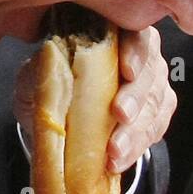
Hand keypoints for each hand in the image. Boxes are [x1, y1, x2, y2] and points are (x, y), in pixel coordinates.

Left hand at [13, 25, 176, 175]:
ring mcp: (151, 84)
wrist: (54, 119)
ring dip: (136, 131)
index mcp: (112, 34)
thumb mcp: (36, 76)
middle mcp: (139, 55)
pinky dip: (137, 147)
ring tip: (115, 151)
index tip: (126, 71)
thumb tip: (47, 67)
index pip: (134, 34)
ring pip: (156, 103)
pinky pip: (155, 128)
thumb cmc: (48, 88)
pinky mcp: (155, 114)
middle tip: (120, 115)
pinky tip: (118, 160)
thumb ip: (43, 69)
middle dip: (136, 97)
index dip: (135, 51)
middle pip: (150, 71)